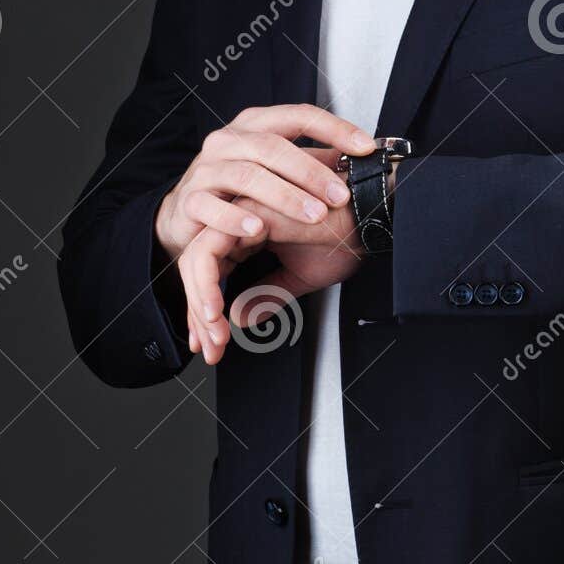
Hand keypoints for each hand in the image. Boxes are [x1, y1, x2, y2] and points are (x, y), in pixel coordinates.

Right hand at [154, 103, 375, 261]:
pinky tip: (259, 229)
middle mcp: (228, 140)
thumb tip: (366, 160)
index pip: (298, 115)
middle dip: (311, 171)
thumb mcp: (279, 172)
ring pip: (246, 175)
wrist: (188, 217)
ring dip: (284, 195)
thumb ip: (315, 163)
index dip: (334, 127)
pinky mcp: (189, 200)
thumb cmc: (243, 193)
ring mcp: (206, 169)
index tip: (367, 147)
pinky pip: (211, 206)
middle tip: (342, 195)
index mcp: (254, 126)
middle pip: (272, 146)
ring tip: (314, 215)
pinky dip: (235, 218)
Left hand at [180, 145, 367, 363]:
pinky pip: (207, 253)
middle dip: (200, 316)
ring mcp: (238, 216)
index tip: (212, 343)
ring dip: (201, 305)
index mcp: (250, 234)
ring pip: (195, 262)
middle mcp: (239, 223)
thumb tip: (240, 317)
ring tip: (214, 336)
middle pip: (197, 270)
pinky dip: (206, 285)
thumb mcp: (302, 276)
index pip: (214, 275)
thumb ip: (269, 294)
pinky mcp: (242, 216)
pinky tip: (214, 312)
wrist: (369, 215)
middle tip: (210, 348)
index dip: (208, 313)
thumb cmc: (345, 235)